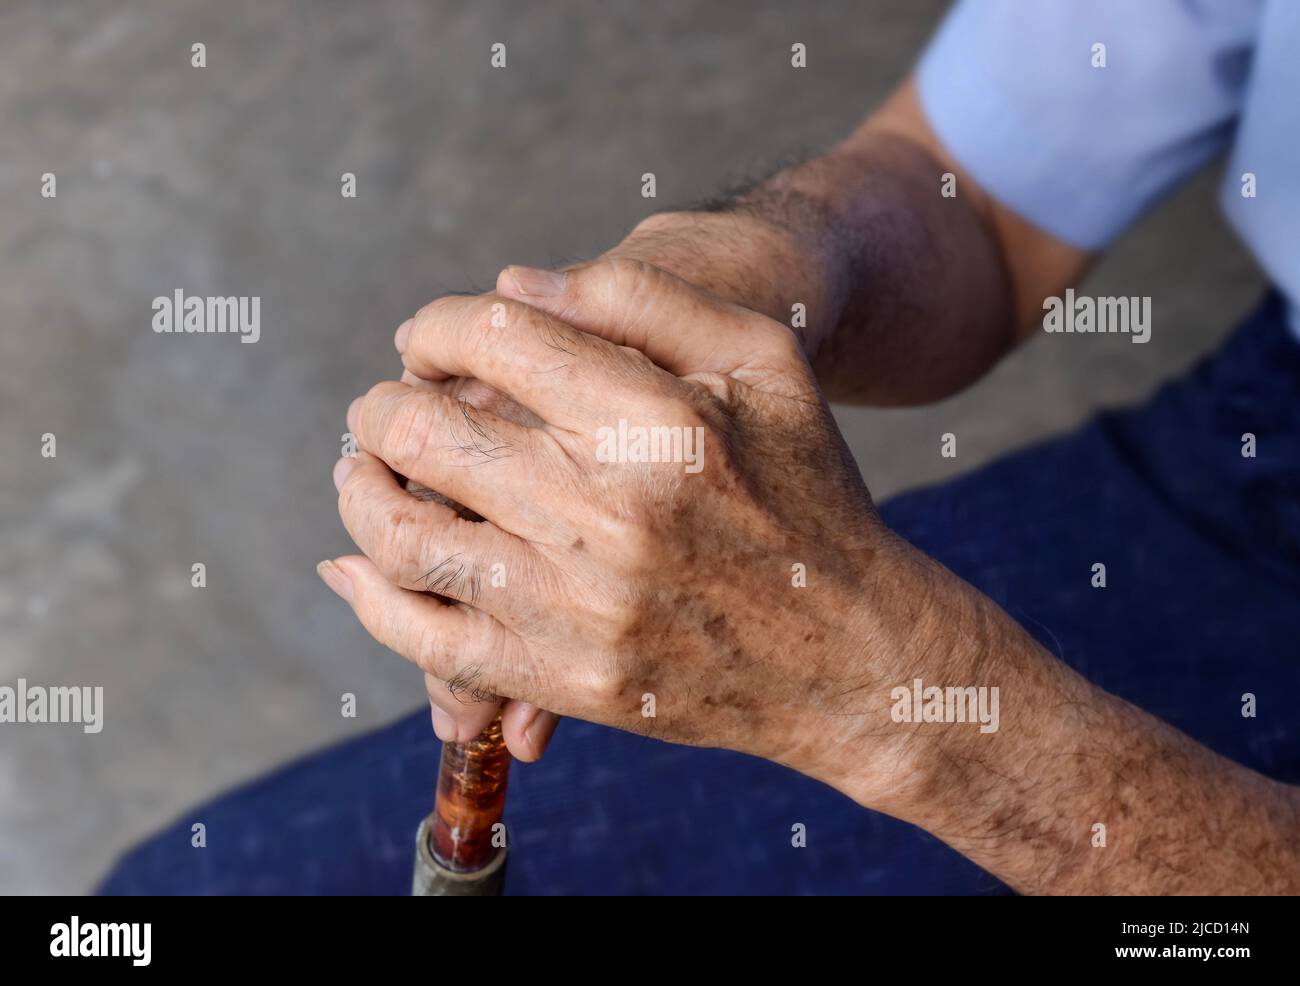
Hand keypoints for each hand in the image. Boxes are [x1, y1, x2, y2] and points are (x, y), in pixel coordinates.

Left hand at [322, 259, 976, 798]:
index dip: (433, 327)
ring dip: (360, 492)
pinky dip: (370, 599)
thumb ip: (641, 299)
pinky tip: (355, 569)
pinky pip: (426, 641)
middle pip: (421, 433)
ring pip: (403, 537)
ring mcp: (578, 605)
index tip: (427, 341)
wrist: (851, 651)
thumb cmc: (808, 490)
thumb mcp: (763, 360)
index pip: (486, 340)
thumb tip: (513, 284)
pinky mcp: (566, 680)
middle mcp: (605, 512)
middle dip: (380, 408)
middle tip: (381, 410)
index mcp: (650, 418)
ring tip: (363, 475)